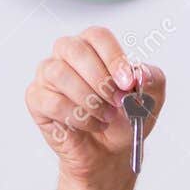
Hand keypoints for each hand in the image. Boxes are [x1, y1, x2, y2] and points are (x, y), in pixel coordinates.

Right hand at [26, 26, 164, 186]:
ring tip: (106, 116)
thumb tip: (140, 73)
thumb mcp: (151, 99)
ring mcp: (48, 76)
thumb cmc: (125, 119)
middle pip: (75, 50)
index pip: (98, 37)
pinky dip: (77, 117)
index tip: (128, 82)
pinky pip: (52, 102)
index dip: (114, 58)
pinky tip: (91, 124)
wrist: (110, 152)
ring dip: (89, 99)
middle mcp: (66, 56)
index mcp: (93, 47)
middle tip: (118, 101)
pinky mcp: (37, 99)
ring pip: (59, 74)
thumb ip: (152, 79)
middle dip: (100, 79)